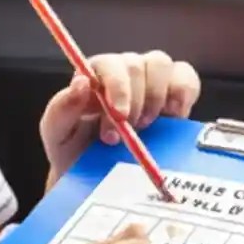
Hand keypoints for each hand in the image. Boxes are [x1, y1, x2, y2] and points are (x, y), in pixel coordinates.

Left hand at [41, 50, 200, 185]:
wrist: (97, 180)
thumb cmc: (75, 154)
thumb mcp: (57, 135)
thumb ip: (61, 108)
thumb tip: (81, 83)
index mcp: (94, 77)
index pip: (109, 64)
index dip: (118, 86)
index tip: (120, 115)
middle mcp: (123, 74)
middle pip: (138, 63)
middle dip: (137, 99)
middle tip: (132, 129)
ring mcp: (150, 82)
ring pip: (161, 64)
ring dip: (157, 96)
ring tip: (149, 125)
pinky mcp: (175, 95)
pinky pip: (186, 78)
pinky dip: (184, 92)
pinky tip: (174, 115)